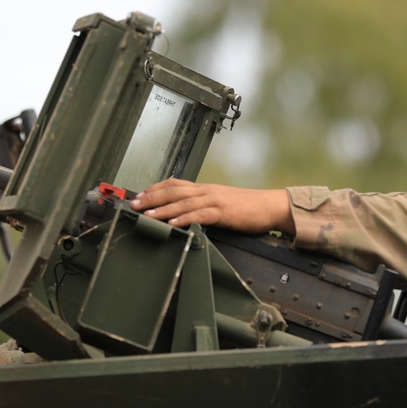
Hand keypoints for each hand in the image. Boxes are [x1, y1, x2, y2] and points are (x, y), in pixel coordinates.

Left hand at [130, 178, 294, 234]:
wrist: (271, 206)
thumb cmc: (249, 207)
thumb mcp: (223, 202)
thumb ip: (205, 204)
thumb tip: (187, 211)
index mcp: (206, 188)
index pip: (175, 183)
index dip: (156, 188)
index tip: (140, 195)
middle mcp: (207, 191)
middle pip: (174, 191)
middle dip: (152, 197)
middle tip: (135, 204)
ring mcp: (215, 200)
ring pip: (184, 203)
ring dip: (164, 209)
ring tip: (147, 215)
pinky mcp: (224, 212)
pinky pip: (200, 215)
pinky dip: (185, 219)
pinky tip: (173, 225)